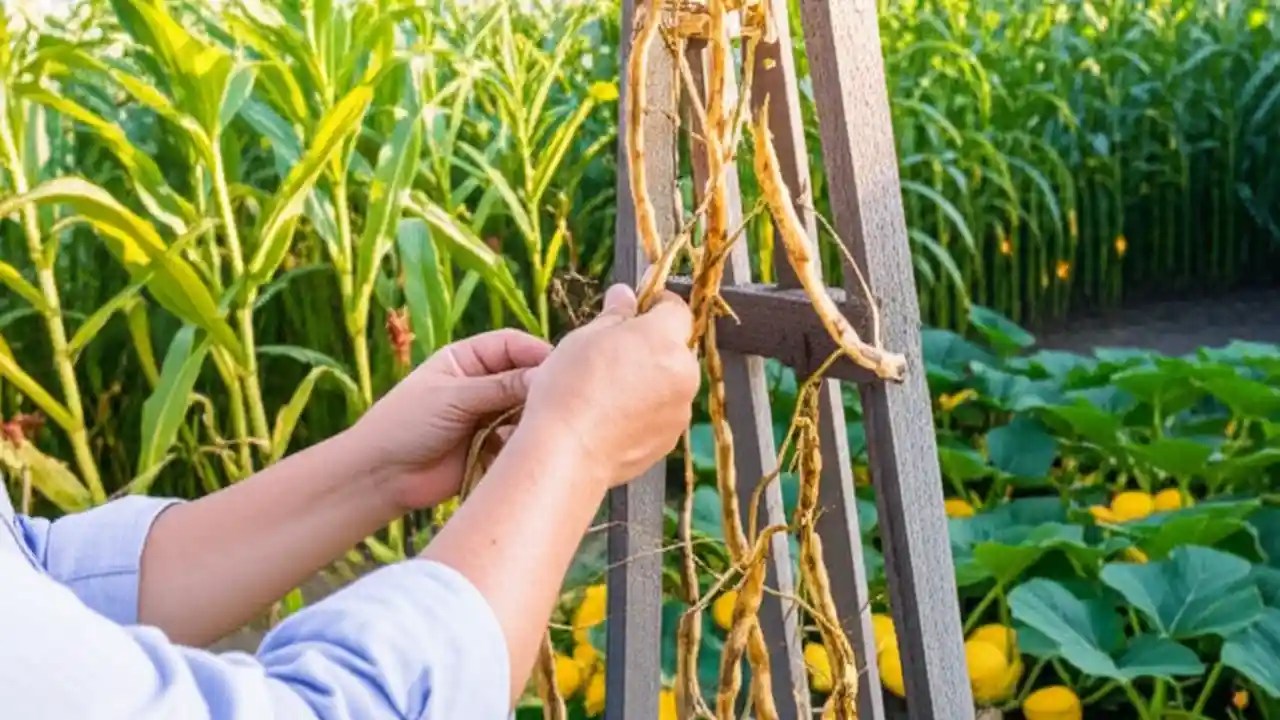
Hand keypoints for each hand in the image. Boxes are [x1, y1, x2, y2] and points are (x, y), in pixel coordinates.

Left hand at [349, 329, 551, 510]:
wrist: (382, 476)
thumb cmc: (406, 424)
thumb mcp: (453, 397)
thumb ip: (500, 386)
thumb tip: (547, 376)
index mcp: (468, 359)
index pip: (513, 346)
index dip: (538, 354)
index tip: (560, 370)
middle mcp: (482, 384)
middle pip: (525, 378)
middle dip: (540, 388)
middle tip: (557, 401)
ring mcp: (489, 417)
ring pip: (526, 411)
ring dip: (533, 418)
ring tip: (539, 428)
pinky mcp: (493, 448)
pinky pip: (520, 441)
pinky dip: (525, 444)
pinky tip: (525, 449)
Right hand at [520, 283, 699, 488]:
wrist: (568, 452)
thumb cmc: (571, 388)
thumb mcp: (585, 337)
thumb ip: (615, 314)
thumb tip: (625, 296)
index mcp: (666, 339)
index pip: (676, 308)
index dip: (655, 306)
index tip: (636, 310)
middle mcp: (684, 374)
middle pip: (675, 349)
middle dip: (651, 347)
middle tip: (613, 354)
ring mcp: (680, 411)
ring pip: (670, 384)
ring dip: (649, 381)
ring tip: (608, 391)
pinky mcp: (669, 441)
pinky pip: (661, 414)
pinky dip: (645, 411)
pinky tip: (612, 416)